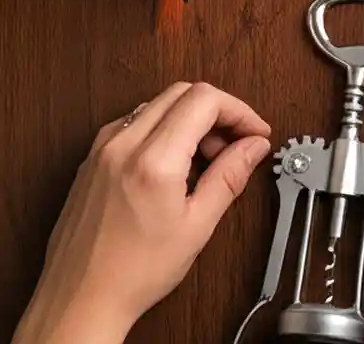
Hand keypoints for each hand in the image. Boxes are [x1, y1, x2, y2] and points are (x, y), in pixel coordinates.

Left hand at [13, 82, 271, 343]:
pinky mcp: (91, 160)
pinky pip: (134, 124)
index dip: (239, 110)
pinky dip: (163, 131)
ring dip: (190, 120)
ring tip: (206, 161)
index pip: (204, 100)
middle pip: (181, 93)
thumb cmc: (134, 272)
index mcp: (152, 160)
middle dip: (218, 111)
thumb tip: (254, 146)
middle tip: (236, 143)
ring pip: (157, 105)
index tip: (255, 132)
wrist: (81, 297)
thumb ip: (229, 176)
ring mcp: (101, 150)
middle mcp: (121, 145)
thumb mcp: (197, 225)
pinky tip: (175, 166)